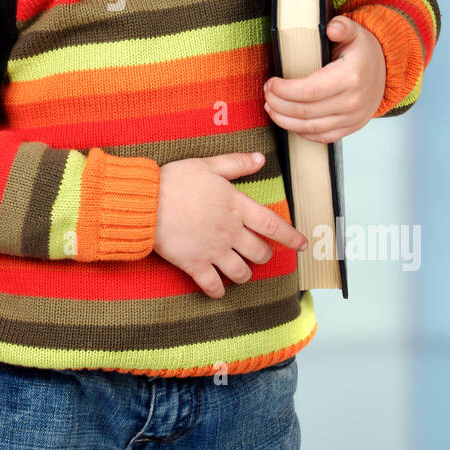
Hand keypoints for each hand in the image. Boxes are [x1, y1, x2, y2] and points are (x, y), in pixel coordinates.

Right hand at [154, 152, 308, 298]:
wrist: (146, 202)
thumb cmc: (175, 180)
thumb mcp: (207, 165)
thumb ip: (236, 164)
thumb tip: (261, 159)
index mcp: (236, 206)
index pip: (272, 224)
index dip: (291, 236)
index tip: (302, 245)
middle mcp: (230, 231)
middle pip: (260, 253)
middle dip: (264, 256)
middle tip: (260, 255)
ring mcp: (214, 250)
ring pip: (241, 272)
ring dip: (244, 275)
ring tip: (240, 273)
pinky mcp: (195, 264)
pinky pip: (213, 285)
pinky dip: (218, 291)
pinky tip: (218, 290)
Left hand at [263, 14, 385, 142]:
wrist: (386, 71)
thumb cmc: (363, 51)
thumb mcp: (355, 32)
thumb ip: (342, 27)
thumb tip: (332, 28)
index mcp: (350, 77)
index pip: (309, 90)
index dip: (284, 90)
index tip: (270, 83)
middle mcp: (353, 101)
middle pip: (305, 111)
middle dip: (279, 104)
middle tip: (266, 94)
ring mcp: (353, 117)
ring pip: (311, 128)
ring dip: (285, 121)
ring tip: (271, 108)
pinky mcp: (352, 127)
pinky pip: (323, 137)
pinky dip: (303, 133)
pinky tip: (289, 122)